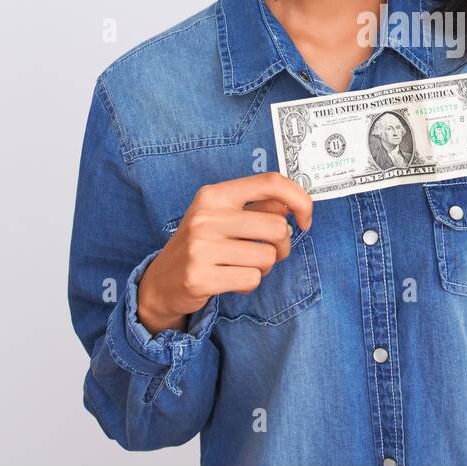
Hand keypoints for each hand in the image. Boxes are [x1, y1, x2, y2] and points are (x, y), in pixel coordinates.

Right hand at [136, 172, 313, 334]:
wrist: (160, 281)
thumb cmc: (200, 245)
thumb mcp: (222, 216)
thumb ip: (257, 207)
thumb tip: (292, 206)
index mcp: (214, 195)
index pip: (270, 182)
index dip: (299, 199)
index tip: (305, 219)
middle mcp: (206, 216)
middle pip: (276, 227)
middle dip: (282, 246)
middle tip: (271, 253)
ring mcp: (200, 247)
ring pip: (266, 257)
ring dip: (263, 267)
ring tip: (242, 266)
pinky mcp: (200, 277)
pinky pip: (252, 279)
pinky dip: (249, 283)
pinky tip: (230, 280)